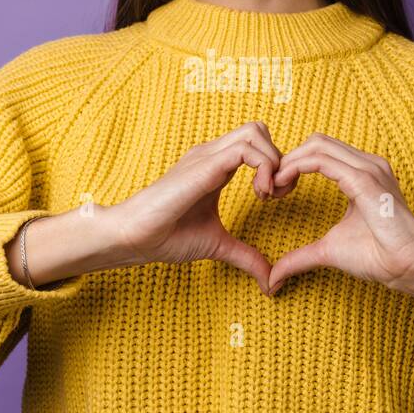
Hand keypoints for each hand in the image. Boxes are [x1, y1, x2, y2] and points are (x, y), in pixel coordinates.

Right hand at [108, 121, 290, 288]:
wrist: (134, 236)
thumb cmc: (167, 236)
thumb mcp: (218, 245)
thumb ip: (246, 256)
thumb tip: (271, 282)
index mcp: (217, 166)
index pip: (257, 145)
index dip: (276, 166)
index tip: (275, 199)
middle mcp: (213, 154)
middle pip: (258, 129)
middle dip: (279, 158)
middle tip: (275, 194)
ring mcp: (207, 156)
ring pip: (255, 132)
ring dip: (273, 162)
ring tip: (266, 195)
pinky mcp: (204, 165)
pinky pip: (245, 150)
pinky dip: (264, 168)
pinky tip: (259, 196)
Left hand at [266, 132, 413, 298]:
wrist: (410, 266)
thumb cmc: (380, 256)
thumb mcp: (329, 250)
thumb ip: (300, 257)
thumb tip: (273, 278)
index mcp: (362, 173)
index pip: (319, 152)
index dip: (292, 165)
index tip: (274, 190)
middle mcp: (366, 164)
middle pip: (315, 142)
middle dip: (287, 160)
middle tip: (270, 188)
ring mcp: (368, 168)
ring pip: (316, 145)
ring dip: (288, 162)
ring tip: (273, 188)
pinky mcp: (365, 179)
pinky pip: (322, 160)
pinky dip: (297, 167)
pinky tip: (284, 185)